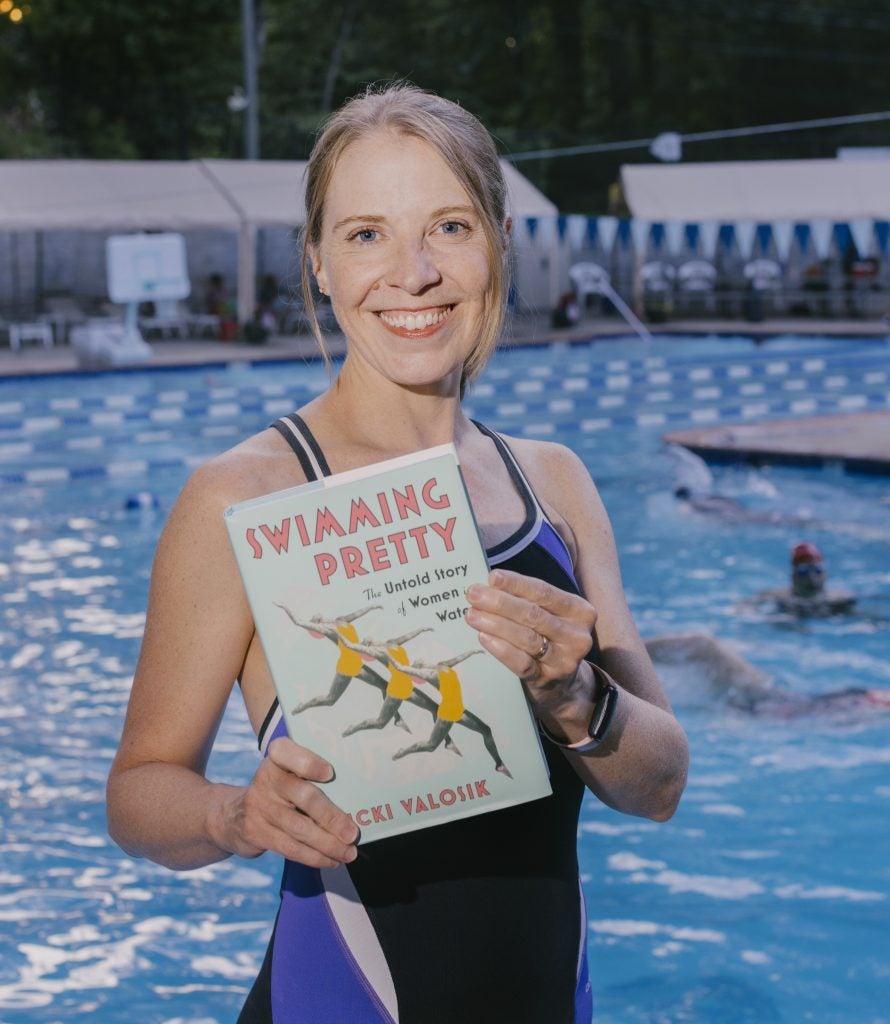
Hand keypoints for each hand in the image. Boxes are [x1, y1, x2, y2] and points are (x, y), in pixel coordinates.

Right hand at [213, 737, 358, 868]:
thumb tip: (356, 795)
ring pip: (299, 828)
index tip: (330, 773)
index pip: (287, 752)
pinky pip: (289, 848)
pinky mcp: (256, 832)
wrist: (233, 815)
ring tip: (349, 853)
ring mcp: (259, 806)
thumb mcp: (288, 772)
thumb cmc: (279, 790)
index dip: (308, 762)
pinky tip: (331, 860)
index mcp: (277, 757)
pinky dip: (314, 857)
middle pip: (303, 797)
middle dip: (331, 818)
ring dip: (327, 844)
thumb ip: (312, 775)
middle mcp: (266, 778)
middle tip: (352, 834)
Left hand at [465, 569, 596, 709]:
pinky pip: (522, 663)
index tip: (492, 577)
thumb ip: (525, 598)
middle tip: (473, 594)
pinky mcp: (548, 679)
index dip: (516, 583)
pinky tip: (484, 637)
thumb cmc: (547, 636)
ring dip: (496, 624)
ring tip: (472, 615)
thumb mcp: (547, 614)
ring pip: (527, 638)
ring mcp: (564, 660)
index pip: (544, 592)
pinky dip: (501, 649)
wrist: (560, 682)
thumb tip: (489, 584)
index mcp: (579, 611)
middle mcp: (576, 635)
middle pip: (533, 614)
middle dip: (500, 602)